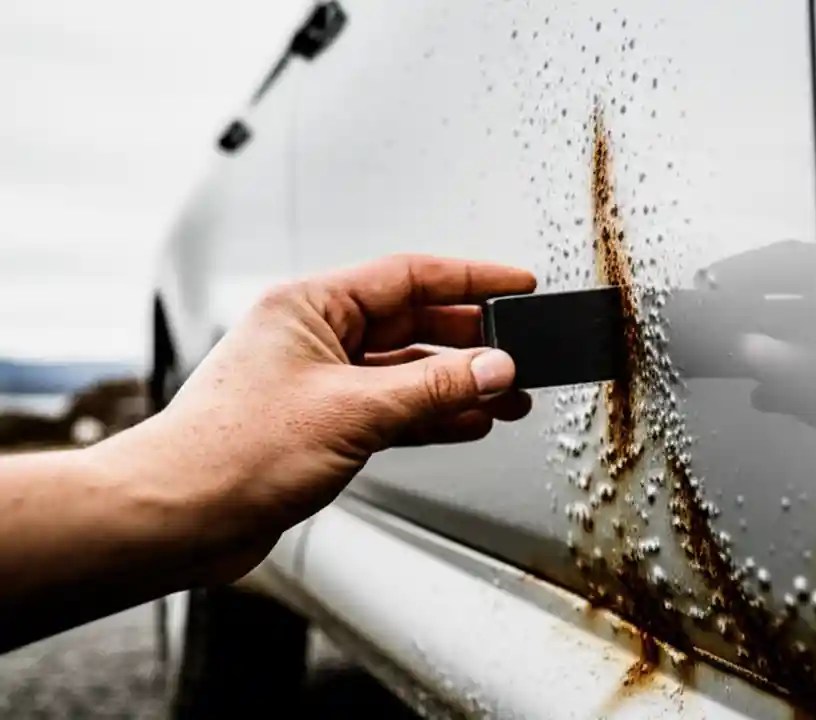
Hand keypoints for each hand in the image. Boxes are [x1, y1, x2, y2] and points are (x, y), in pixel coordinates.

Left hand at [110, 254, 536, 580]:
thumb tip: (494, 369)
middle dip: (471, 342)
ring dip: (458, 385)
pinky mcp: (323, 426)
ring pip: (407, 371)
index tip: (517, 286)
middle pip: (413, 323)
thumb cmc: (228, 452)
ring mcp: (320, 383)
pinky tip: (469, 422)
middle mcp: (314, 338)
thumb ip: (432, 388)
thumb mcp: (353, 411)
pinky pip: (394, 409)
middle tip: (520, 352)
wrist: (178, 518)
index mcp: (309, 307)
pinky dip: (433, 415)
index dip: (471, 279)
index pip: (409, 276)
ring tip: (509, 396)